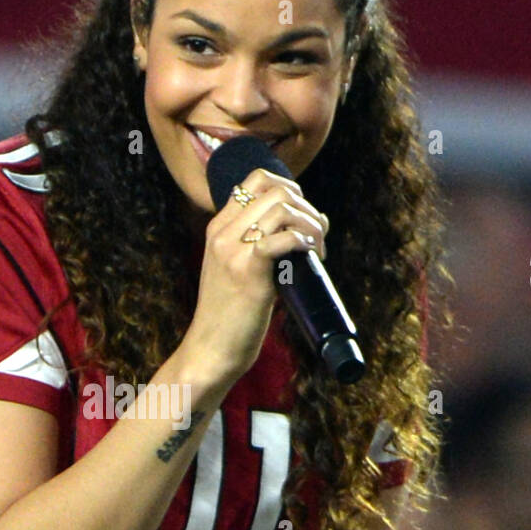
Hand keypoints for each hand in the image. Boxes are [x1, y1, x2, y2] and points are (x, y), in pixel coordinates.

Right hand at [182, 167, 328, 383]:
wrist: (212, 349)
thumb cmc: (232, 315)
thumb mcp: (238, 269)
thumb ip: (263, 244)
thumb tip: (317, 221)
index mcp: (218, 228)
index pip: (256, 180)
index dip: (290, 189)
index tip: (303, 217)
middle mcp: (222, 233)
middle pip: (275, 189)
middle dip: (306, 207)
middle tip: (316, 237)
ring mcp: (233, 250)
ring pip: (282, 207)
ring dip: (311, 224)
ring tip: (318, 249)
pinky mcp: (248, 271)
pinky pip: (284, 237)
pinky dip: (305, 241)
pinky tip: (312, 256)